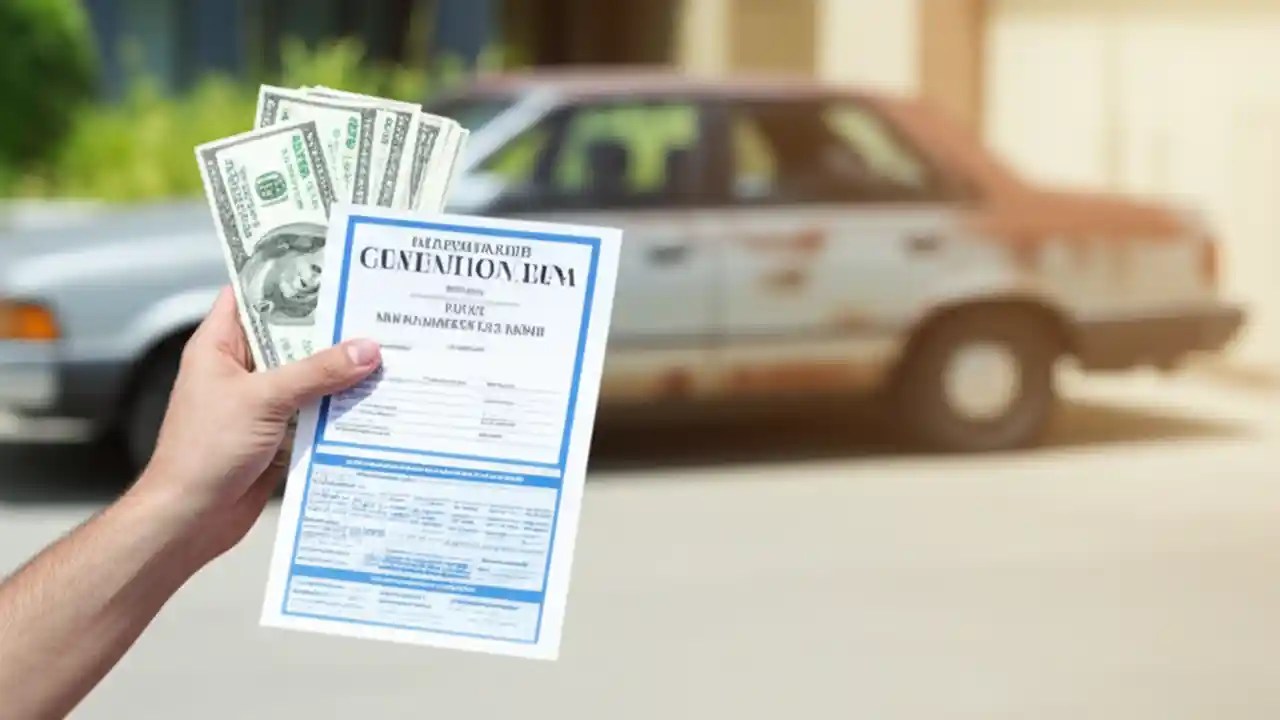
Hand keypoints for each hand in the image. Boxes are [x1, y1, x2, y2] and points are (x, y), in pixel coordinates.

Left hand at [132, 287, 379, 559]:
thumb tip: (367, 349)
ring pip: (307, 376)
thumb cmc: (205, 451)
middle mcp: (239, 369)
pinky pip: (314, 412)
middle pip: (290, 337)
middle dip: (330, 329)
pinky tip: (374, 401)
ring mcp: (259, 403)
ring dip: (340, 372)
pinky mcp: (276, 434)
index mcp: (219, 347)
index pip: (251, 295)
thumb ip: (317, 373)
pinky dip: (339, 408)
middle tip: (375, 311)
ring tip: (386, 352)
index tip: (329, 266)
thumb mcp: (264, 400)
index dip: (285, 276)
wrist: (190, 517)